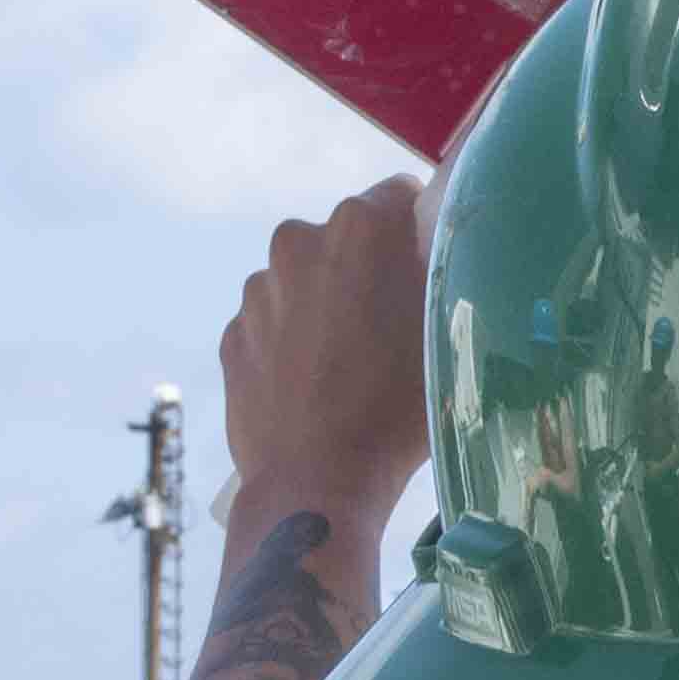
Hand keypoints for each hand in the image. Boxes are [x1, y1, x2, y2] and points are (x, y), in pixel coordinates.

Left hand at [221, 175, 433, 521]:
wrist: (315, 481)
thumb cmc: (397, 407)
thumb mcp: (446, 329)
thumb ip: (440, 271)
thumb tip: (435, 245)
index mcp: (358, 226)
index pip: (399, 198)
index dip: (419, 235)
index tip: (427, 277)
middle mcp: (298, 241)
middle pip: (347, 240)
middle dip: (368, 271)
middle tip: (393, 330)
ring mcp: (258, 290)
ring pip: (306, 281)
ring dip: (328, 307)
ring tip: (351, 368)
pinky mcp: (232, 334)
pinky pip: (274, 324)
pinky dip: (294, 344)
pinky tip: (316, 389)